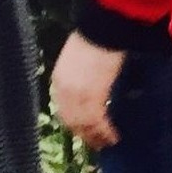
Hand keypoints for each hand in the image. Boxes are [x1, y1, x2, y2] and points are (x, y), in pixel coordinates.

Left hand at [51, 30, 125, 150]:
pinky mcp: (92, 98)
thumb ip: (79, 76)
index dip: (74, 123)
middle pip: (71, 121)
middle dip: (84, 134)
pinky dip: (105, 132)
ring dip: (95, 137)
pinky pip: (97, 122)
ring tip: (106, 142)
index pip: (63, 110)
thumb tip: (90, 86)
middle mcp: (63, 92)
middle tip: (96, 143)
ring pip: (84, 125)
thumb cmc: (95, 38)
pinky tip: (113, 136)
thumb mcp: (79, 60)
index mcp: (58, 81)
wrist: (101, 29)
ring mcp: (76, 96)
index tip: (84, 131)